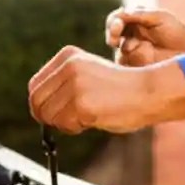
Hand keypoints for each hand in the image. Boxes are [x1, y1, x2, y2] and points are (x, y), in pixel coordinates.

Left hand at [27, 45, 184, 134]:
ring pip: (48, 115)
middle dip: (46, 116)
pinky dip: (74, 128)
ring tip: (84, 119)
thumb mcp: (88, 73)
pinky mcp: (82, 104)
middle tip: (64, 122)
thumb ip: (64, 83)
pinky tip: (91, 121)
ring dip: (63, 123)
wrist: (149, 91)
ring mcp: (74, 84)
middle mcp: (68, 66)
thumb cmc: (121, 88)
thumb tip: (38, 106)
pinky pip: (64, 125)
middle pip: (37, 101)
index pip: (35, 85)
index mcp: (67, 55)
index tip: (49, 114)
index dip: (39, 104)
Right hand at [105, 6, 184, 66]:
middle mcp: (131, 35)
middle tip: (115, 39)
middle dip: (112, 34)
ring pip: (118, 50)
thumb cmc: (177, 32)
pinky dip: (127, 63)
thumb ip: (140, 14)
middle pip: (112, 33)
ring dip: (123, 48)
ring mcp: (133, 51)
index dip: (114, 20)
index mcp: (135, 20)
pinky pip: (125, 65)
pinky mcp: (136, 66)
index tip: (118, 24)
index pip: (117, 18)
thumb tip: (122, 13)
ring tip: (134, 48)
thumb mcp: (161, 17)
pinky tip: (138, 60)